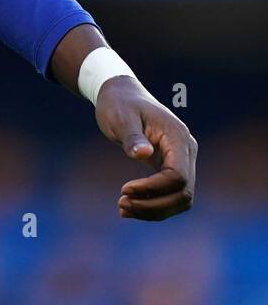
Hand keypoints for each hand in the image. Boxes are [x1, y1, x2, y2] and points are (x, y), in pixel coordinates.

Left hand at [94, 76, 197, 220]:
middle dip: (154, 205)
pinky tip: (131, 206)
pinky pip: (171, 194)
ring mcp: (183, 160)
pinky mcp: (173, 167)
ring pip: (180, 198)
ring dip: (154, 209)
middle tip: (121, 205)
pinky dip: (154, 204)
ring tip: (122, 208)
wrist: (121, 95)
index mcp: (177, 136)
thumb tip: (143, 154)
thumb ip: (132, 136)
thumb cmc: (118, 103)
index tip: (124, 189)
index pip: (177, 176)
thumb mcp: (120, 117)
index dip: (153, 189)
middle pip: (183, 193)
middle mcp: (186, 150)